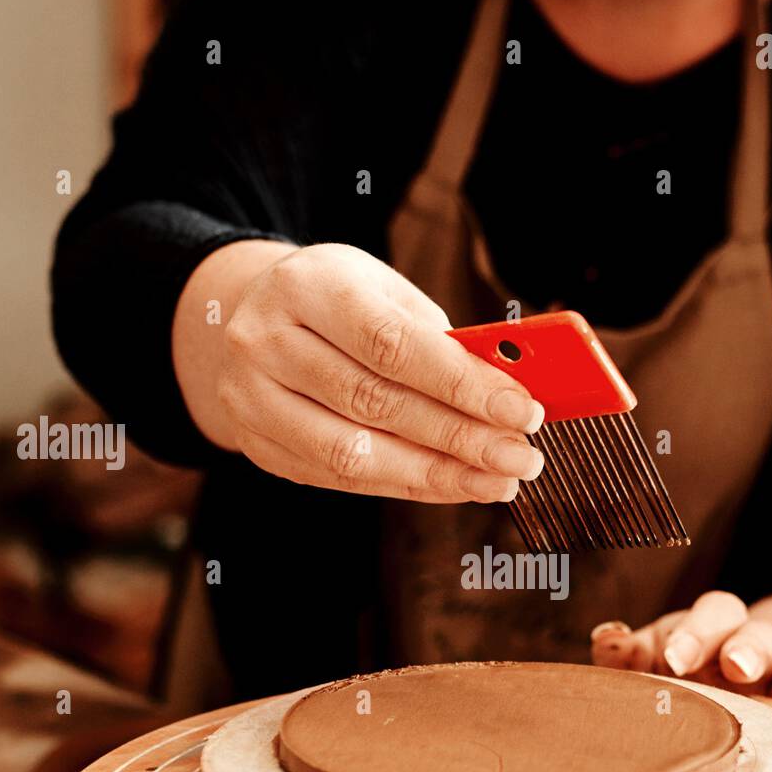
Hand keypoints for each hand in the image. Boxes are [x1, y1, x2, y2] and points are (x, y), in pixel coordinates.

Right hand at [216, 243, 544, 500]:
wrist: (248, 320)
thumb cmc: (339, 305)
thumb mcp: (384, 293)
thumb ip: (441, 339)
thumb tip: (508, 395)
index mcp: (306, 286)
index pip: (391, 344)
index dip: (461, 384)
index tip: (523, 410)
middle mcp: (266, 342)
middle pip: (375, 403)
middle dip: (460, 437)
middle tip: (522, 457)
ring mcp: (252, 400)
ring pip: (354, 454)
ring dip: (438, 474)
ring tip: (498, 481)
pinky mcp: (260, 447)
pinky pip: (342, 480)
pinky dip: (408, 485)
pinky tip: (455, 485)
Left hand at [590, 591, 771, 720]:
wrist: (707, 700)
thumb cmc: (670, 678)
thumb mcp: (648, 662)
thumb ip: (626, 654)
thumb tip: (608, 638)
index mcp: (712, 628)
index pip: (713, 613)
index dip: (694, 633)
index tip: (672, 661)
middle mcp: (751, 649)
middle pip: (757, 637)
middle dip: (747, 648)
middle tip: (735, 667)